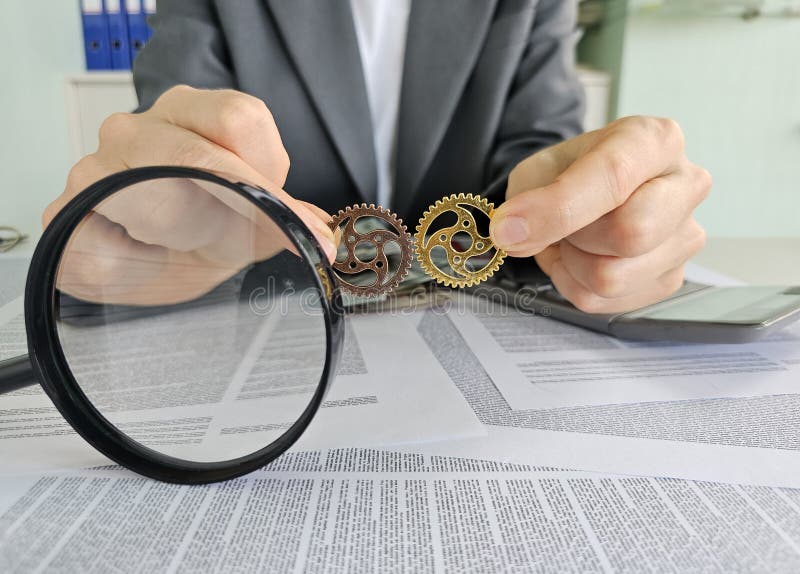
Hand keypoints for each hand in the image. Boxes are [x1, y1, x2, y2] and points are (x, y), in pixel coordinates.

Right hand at [45, 86, 337, 305]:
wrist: (160, 258)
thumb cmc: (210, 228)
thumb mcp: (259, 223)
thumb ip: (288, 220)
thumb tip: (321, 234)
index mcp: (191, 111)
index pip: (238, 119)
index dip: (270, 177)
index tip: (301, 227)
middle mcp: (137, 127)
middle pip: (191, 152)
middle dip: (231, 206)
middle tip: (250, 240)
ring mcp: (95, 167)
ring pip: (142, 196)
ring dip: (177, 233)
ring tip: (183, 242)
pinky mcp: (65, 214)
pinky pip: (101, 248)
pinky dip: (132, 267)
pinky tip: (144, 260)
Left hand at [490, 116, 710, 313]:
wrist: (583, 194)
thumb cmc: (569, 174)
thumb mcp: (539, 171)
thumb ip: (530, 197)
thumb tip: (515, 235)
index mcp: (655, 140)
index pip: (614, 177)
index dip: (556, 208)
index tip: (508, 226)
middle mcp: (686, 185)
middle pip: (631, 233)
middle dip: (573, 236)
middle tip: (558, 223)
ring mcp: (685, 236)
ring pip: (613, 277)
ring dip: (572, 264)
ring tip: (573, 239)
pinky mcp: (670, 279)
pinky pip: (605, 302)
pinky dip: (576, 284)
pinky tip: (582, 258)